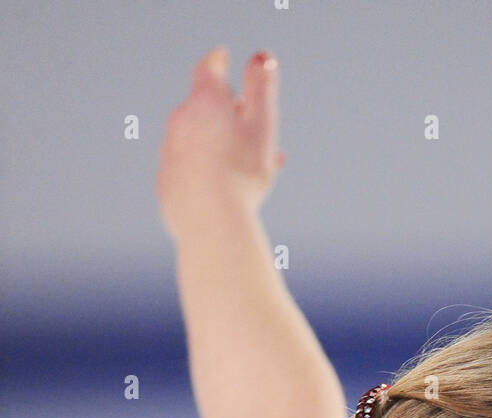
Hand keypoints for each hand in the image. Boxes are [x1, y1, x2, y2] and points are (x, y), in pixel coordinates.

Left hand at [157, 47, 285, 240]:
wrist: (211, 225)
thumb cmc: (242, 173)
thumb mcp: (262, 126)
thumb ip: (262, 88)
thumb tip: (262, 57)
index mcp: (205, 102)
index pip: (209, 70)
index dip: (218, 62)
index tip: (223, 57)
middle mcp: (180, 122)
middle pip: (202, 109)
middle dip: (225, 113)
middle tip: (249, 126)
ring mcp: (169, 154)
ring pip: (196, 142)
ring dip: (218, 146)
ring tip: (244, 166)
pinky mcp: (166, 185)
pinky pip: (187, 172)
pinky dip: (203, 173)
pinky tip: (221, 190)